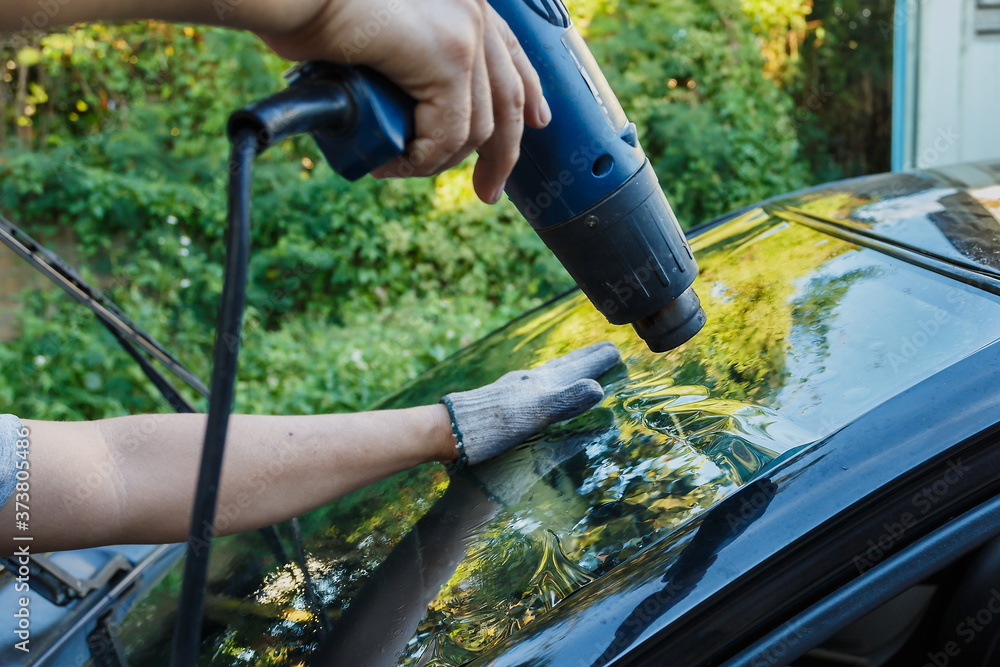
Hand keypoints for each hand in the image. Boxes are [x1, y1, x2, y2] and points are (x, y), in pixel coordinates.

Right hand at [257, 0, 550, 203]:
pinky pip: (449, 135)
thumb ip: (409, 63)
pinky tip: (391, 163)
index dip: (529, 93)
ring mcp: (466, 31)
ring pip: (477, 127)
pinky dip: (420, 159)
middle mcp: (474, 9)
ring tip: (396, 165)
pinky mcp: (450, 57)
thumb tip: (414, 111)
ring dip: (436, 160)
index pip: (512, 54)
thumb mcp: (379, 40)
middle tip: (489, 191)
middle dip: (504, 153)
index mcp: (464, 1)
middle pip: (507, 98)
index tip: (538, 123)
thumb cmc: (313, 11)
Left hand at [441, 342, 621, 465]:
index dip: (597, 361)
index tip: (617, 351)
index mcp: (541, 383)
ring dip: (568, 369)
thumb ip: (566, 401)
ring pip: (548, 373)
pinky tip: (538, 388)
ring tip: (578, 365)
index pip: (577, 368)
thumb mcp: (535, 414)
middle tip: (607, 349)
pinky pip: (534, 385)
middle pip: (565, 366)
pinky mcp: (501, 401)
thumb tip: (598, 388)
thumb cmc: (492, 426)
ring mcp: (514, 389)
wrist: (449, 430)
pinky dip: (548, 382)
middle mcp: (529, 381)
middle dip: (587, 359)